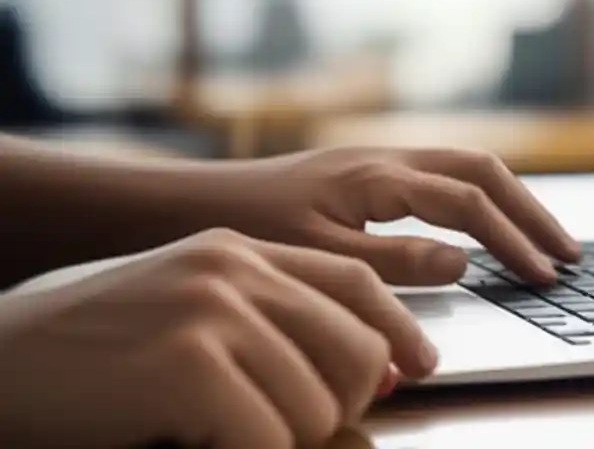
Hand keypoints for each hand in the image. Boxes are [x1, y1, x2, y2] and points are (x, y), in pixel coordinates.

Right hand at [0, 229, 431, 448]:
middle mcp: (233, 269)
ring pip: (317, 407)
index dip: (395, 331)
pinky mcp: (188, 364)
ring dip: (280, 440)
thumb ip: (274, 324)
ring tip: (220, 432)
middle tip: (290, 428)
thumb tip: (379, 369)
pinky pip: (268, 439)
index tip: (416, 367)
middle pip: (354, 350)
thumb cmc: (91, 354)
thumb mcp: (189, 311)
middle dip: (341, 405)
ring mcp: (211, 311)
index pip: (355, 283)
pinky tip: (199, 443)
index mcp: (238, 250)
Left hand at [208, 147, 579, 285]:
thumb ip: (395, 263)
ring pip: (469, 166)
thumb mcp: (320, 258)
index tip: (543, 277)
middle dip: (533, 212)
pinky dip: (483, 199)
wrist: (196, 203)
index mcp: (378, 176)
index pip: (469, 203)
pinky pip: (446, 175)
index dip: (513, 241)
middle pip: (485, 170)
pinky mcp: (374, 172)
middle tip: (569, 254)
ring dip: (513, 202)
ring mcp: (383, 159)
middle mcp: (388, 157)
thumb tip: (464, 264)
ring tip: (545, 240)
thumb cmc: (250, 229)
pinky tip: (491, 226)